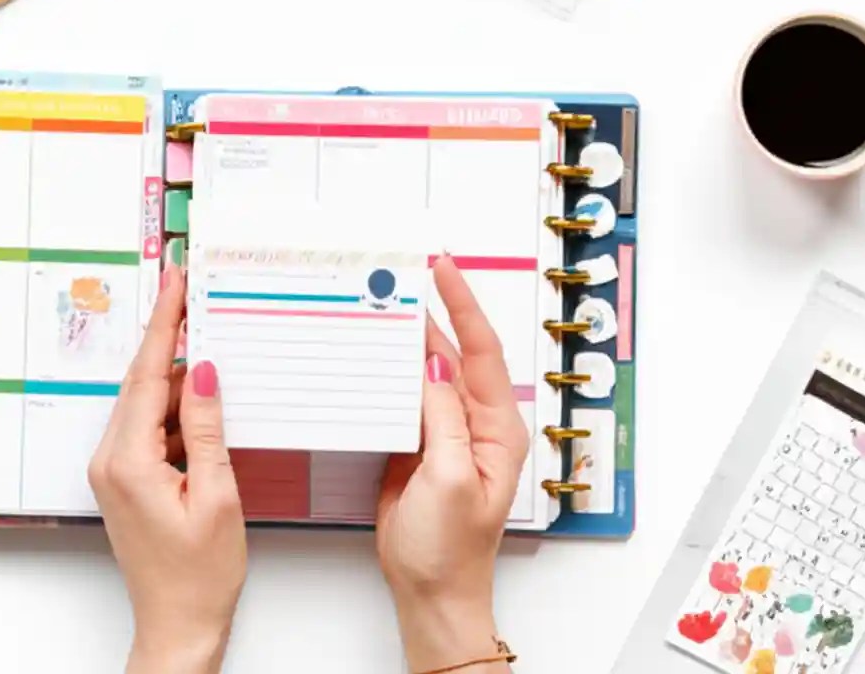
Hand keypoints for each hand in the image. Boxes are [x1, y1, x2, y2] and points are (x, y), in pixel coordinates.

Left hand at [88, 265, 246, 673]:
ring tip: (208, 340)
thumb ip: (208, 428)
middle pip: (142, 382)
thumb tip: (205, 374)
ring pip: (146, 404)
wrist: (177, 624)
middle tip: (191, 294)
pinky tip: (203, 399)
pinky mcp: (124, 479)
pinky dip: (175, 410)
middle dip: (169, 338)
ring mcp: (113, 470)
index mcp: (128, 461)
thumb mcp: (217, 495)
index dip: (165, 325)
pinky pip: (148, 428)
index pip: (149, 375)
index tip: (176, 285)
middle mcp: (110, 460)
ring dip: (177, 377)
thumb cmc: (199, 575)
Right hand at [377, 256, 529, 672]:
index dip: (464, 307)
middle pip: (451, 355)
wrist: (429, 593)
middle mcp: (472, 424)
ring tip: (380, 304)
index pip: (482, 352)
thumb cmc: (451, 550)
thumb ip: (442, 419)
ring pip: (422, 373)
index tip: (445, 271)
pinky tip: (368, 356)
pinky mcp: (415, 445)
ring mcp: (442, 433)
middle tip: (400, 277)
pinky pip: (399, 399)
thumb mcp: (450, 480)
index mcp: (496, 429)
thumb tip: (432, 367)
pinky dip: (384, 375)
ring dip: (403, 341)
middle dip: (430, 314)